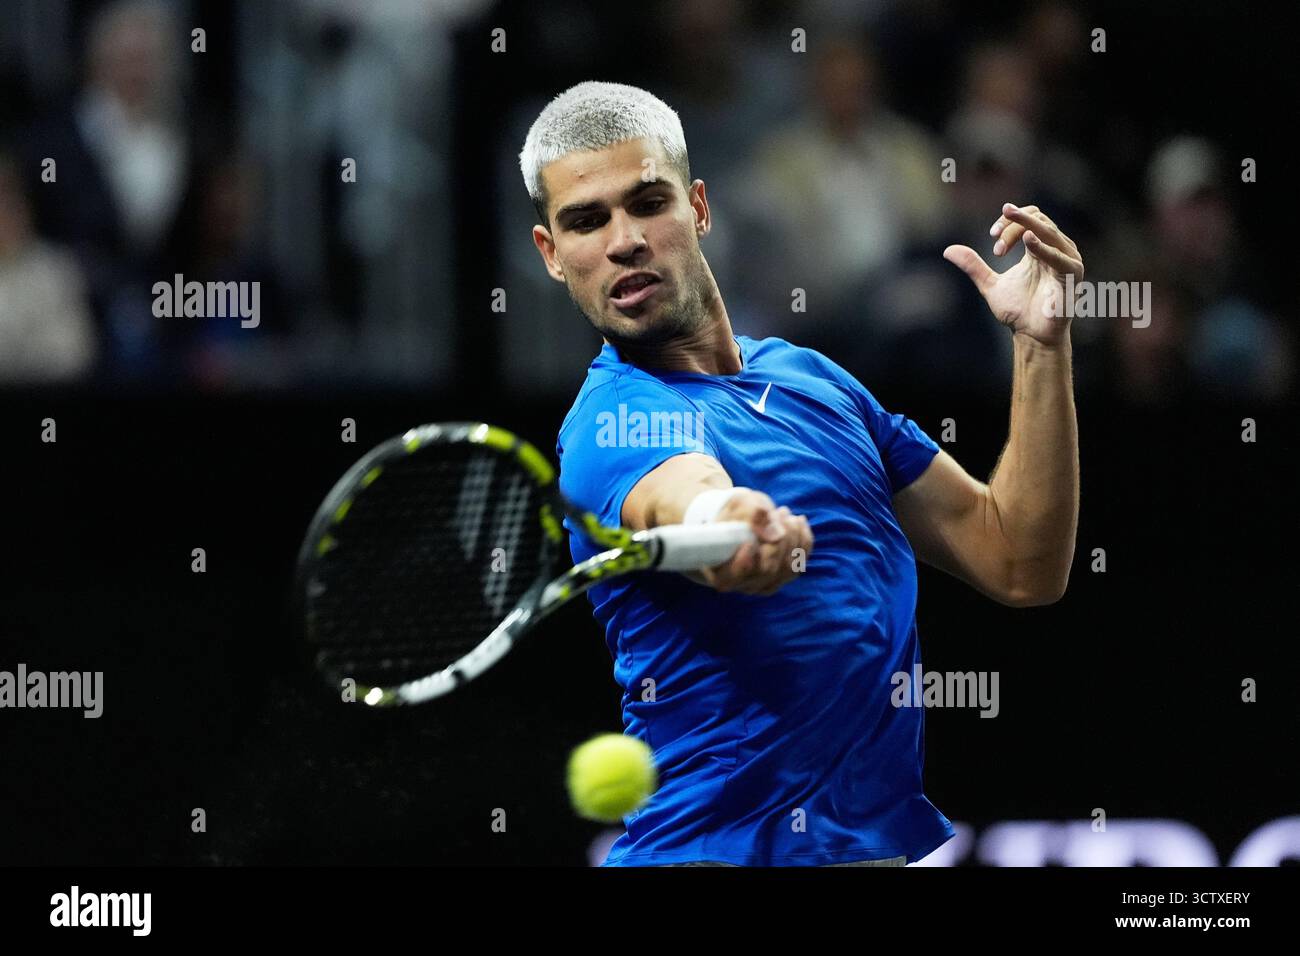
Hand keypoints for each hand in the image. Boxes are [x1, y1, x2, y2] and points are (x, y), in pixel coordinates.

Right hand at [697, 490, 812, 595]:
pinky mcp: (781, 578)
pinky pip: (799, 565)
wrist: (741, 517)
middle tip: (779, 512)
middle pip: (768, 570)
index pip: (737, 575)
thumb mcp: (739, 504)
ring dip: (793, 538)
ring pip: (787, 569)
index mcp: (720, 571)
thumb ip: (752, 514)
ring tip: (785, 513)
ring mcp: (763, 584)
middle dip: (779, 539)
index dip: (746, 560)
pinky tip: (799, 521)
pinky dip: (803, 541)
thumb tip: (775, 535)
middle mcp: (742, 584)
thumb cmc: (735, 512)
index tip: (749, 539)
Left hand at [942, 203, 1084, 347]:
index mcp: (1039, 248)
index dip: (1010, 221)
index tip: (992, 236)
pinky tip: (1028, 240)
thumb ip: (973, 266)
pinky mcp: (1072, 275)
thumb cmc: (1017, 311)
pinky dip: (1044, 247)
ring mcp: (1066, 260)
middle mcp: (1056, 249)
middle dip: (1013, 226)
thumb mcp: (990, 285)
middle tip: (995, 243)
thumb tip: (947, 250)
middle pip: (1038, 219)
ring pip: (1049, 231)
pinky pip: (1060, 256)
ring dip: (1024, 230)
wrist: (1031, 336)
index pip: (1030, 217)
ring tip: (1001, 244)